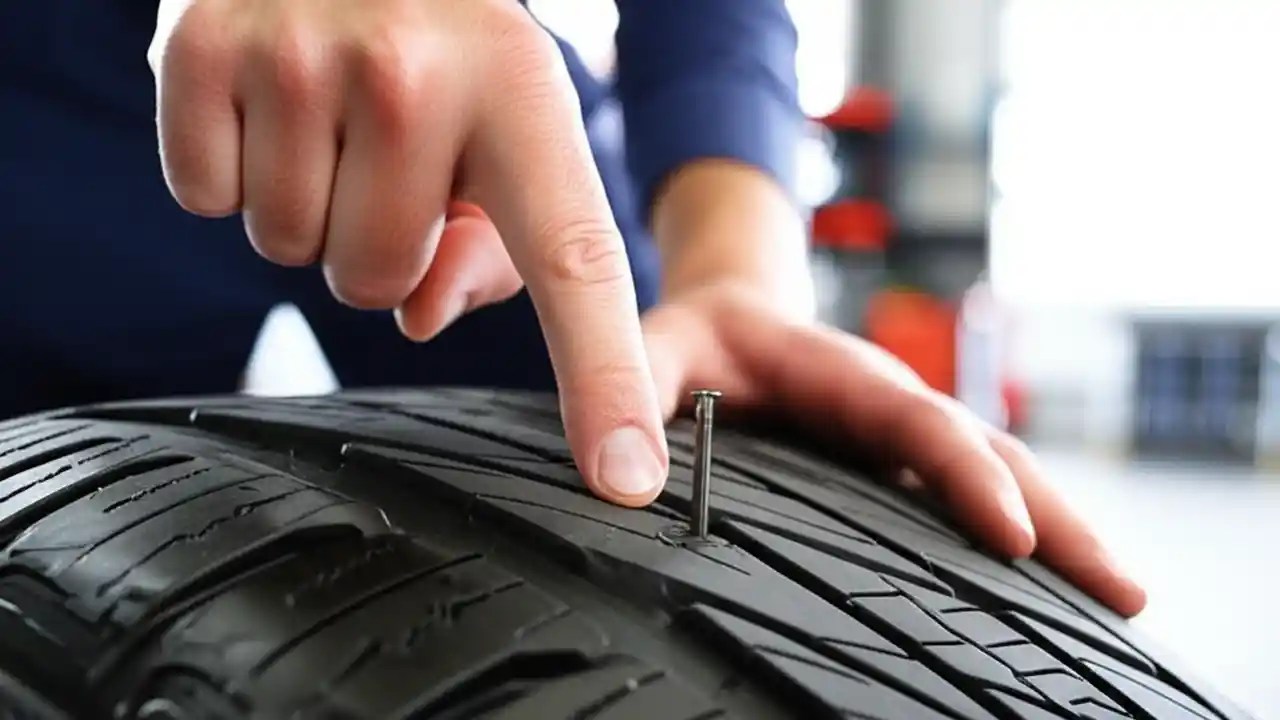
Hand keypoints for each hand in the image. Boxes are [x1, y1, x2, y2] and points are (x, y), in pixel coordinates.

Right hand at [150, 0, 668, 505]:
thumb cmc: (437, 41)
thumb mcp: (502, 117)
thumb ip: (493, 239)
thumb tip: (416, 315)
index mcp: (521, 94)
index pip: (573, 265)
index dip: (602, 383)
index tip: (625, 478)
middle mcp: (416, 73)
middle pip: (378, 284)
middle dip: (377, 245)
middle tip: (383, 157)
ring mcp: (301, 56)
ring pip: (291, 250)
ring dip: (307, 208)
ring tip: (329, 122)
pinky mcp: (200, 49)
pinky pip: (205, 200)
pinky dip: (229, 171)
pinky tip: (266, 106)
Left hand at [641, 283, 1147, 617]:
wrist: (727, 312)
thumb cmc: (692, 335)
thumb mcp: (654, 346)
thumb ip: (628, 391)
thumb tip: (626, 483)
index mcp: (842, 375)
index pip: (918, 423)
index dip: (965, 475)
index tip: (1014, 535)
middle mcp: (889, 407)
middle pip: (990, 454)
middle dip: (1057, 516)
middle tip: (1123, 589)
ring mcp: (900, 439)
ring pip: (995, 477)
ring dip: (1057, 530)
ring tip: (1117, 596)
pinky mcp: (896, 467)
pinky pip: (964, 497)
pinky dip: (1015, 536)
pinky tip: (1039, 592)